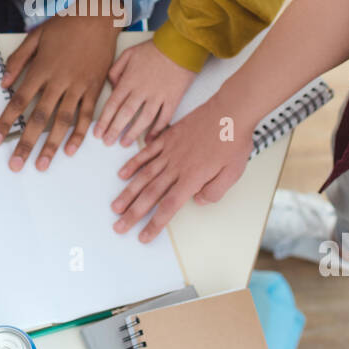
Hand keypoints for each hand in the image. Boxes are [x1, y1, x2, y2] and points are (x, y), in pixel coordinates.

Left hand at [0, 10, 119, 170]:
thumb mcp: (36, 36)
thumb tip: (3, 84)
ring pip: (63, 120)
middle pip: (39, 117)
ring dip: (52, 145)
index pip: (19, 101)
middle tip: (16, 165)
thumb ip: (18, 60)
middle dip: (26, 144)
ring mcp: (79, 85)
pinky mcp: (95, 87)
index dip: (5, 123)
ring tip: (43, 164)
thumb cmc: (66, 24)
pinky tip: (71, 149)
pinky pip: (87, 114)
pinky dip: (80, 133)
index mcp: (41, 68)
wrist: (99, 16)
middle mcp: (59, 80)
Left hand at [93, 40, 195, 146]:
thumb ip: (116, 70)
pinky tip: (150, 139)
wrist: (181, 45)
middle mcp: (142, 90)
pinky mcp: (173, 99)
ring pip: (143, 120)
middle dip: (114, 130)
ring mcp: (158, 96)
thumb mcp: (129, 53)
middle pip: (125, 115)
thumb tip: (112, 85)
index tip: (98, 133)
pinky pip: (164, 118)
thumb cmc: (154, 48)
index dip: (104, 120)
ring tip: (124, 143)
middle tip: (107, 142)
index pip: (112, 104)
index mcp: (129, 80)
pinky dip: (157, 130)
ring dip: (133, 133)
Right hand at [110, 97, 252, 241]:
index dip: (154, 223)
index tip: (143, 236)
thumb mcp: (233, 173)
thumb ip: (214, 191)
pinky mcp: (168, 138)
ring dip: (128, 193)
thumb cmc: (233, 142)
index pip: (168, 206)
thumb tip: (197, 201)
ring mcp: (169, 151)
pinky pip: (146, 153)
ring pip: (144, 176)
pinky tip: (123, 174)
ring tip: (116, 206)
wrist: (230, 112)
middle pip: (150, 195)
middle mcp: (176, 167)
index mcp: (192, 178)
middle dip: (133, 213)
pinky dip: (133, 164)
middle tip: (119, 226)